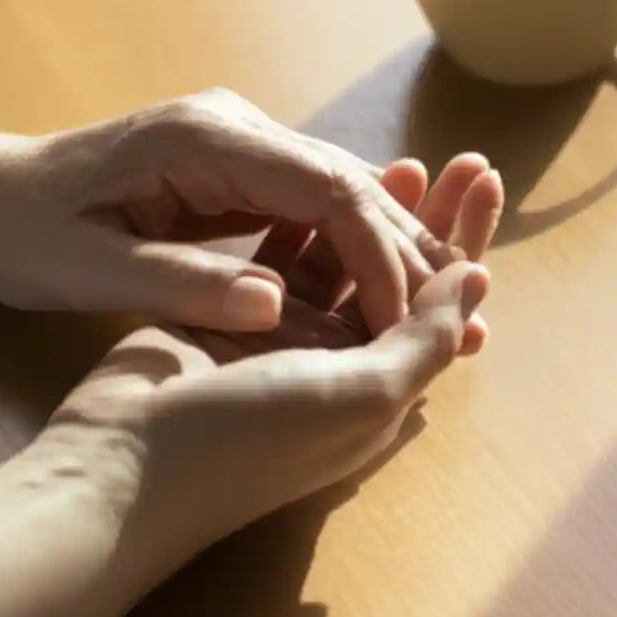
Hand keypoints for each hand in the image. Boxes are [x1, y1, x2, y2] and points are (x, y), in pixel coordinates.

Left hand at [0, 88, 457, 333]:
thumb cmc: (22, 234)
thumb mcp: (89, 269)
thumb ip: (184, 282)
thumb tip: (278, 305)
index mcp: (205, 140)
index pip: (326, 189)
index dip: (379, 255)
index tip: (407, 319)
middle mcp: (235, 127)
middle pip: (349, 182)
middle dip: (406, 250)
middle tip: (457, 315)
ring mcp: (238, 143)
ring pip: (340, 193)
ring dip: (391, 249)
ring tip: (442, 305)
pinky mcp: (233, 170)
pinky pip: (313, 208)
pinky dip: (354, 248)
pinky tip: (384, 288)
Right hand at [49, 156, 501, 576]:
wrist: (128, 455)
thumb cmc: (255, 434)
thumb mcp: (362, 397)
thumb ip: (424, 338)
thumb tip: (477, 278)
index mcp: (381, 392)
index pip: (440, 311)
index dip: (464, 247)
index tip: (487, 183)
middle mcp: (343, 365)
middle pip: (403, 282)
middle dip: (435, 222)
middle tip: (464, 161)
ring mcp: (289, 339)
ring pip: (348, 265)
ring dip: (378, 216)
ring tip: (411, 160)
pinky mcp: (239, 314)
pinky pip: (287, 259)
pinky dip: (311, 223)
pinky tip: (331, 178)